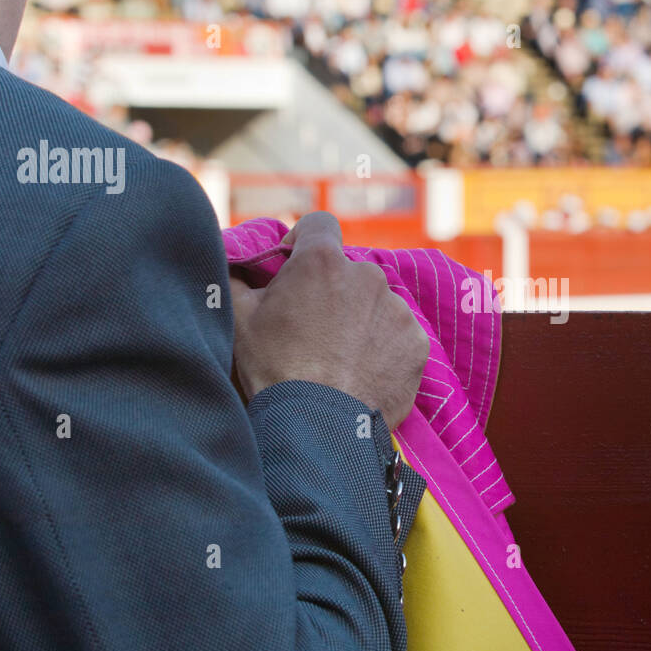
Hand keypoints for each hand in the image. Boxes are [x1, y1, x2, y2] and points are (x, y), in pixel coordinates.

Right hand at [229, 212, 427, 428]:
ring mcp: (397, 309)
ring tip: (340, 358)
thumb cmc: (275, 369)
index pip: (318, 224)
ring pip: (376, 304)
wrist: (320, 427)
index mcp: (322, 261)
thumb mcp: (238, 319)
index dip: (304, 241)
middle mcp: (366, 276)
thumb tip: (234, 264)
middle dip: (333, 290)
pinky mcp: (417, 341)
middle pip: (348, 271)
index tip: (295, 266)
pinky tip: (363, 372)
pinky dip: (384, 347)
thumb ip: (236, 279)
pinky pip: (399, 334)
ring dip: (360, 320)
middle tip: (314, 327)